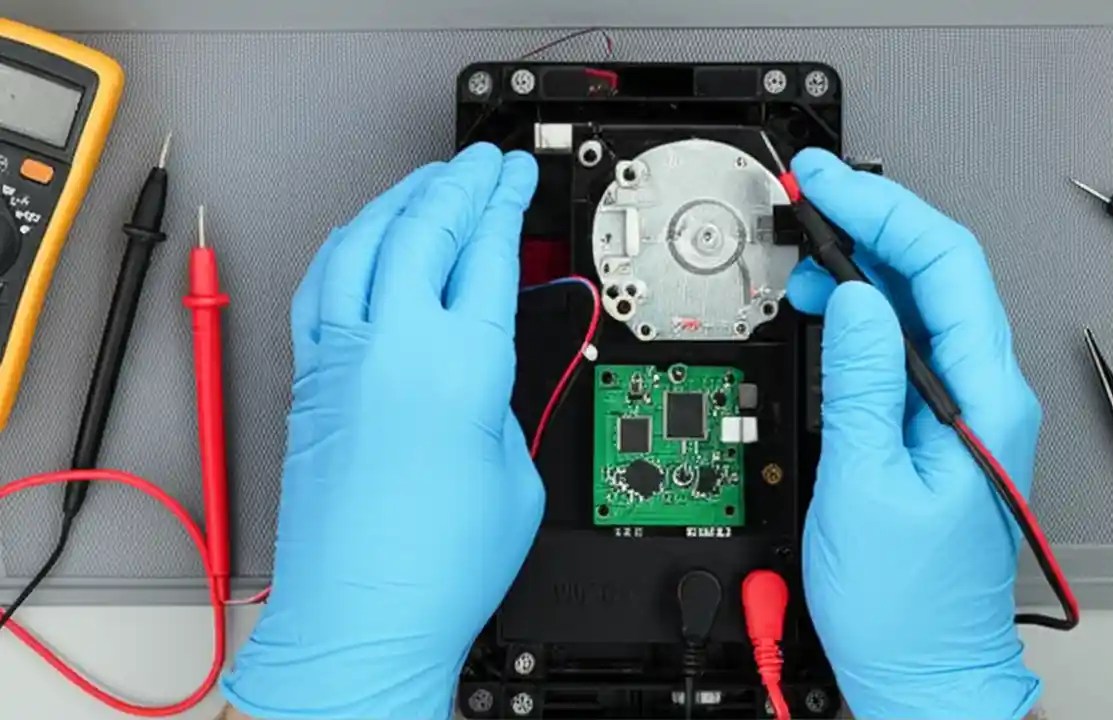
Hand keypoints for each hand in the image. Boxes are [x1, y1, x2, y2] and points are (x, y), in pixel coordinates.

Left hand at [221, 143, 543, 719]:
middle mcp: (393, 346)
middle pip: (424, 228)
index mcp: (461, 366)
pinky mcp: (309, 379)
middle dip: (459, 183)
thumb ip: (508, 403)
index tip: (517, 179)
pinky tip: (363, 237)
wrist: (360, 617)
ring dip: (399, 200)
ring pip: (362, 241)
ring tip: (427, 182)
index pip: (488, 252)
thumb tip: (497, 371)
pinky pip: (322, 284)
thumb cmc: (434, 568)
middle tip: (483, 164)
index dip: (508, 205)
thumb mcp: (515, 474)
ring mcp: (341, 357)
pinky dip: (347, 245)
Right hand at [788, 149, 1042, 718]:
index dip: (883, 212)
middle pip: (937, 275)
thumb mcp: (866, 485)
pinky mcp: (933, 430)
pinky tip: (831, 308)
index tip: (827, 185)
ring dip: (864, 267)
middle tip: (809, 198)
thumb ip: (863, 383)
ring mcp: (961, 412)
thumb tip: (858, 299)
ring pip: (918, 308)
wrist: (924, 670)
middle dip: (872, 224)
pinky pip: (903, 349)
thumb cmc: (905, 604)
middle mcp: (982, 397)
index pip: (944, 266)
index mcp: (981, 401)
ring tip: (807, 251)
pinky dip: (864, 316)